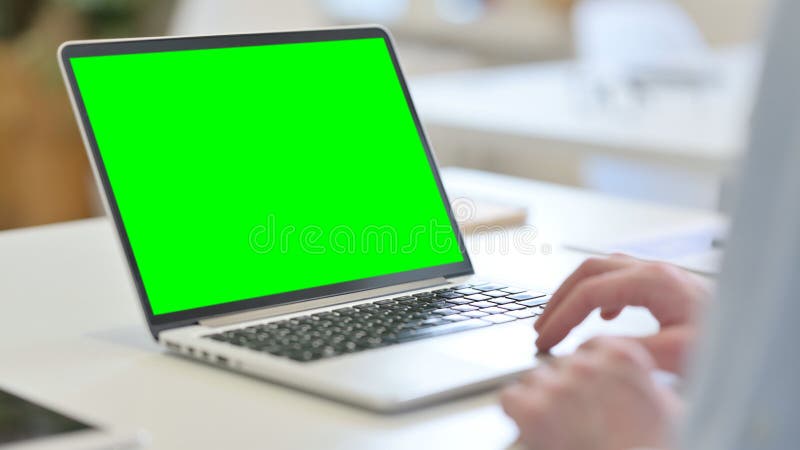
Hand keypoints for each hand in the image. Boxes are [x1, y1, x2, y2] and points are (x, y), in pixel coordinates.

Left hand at [501, 337, 680, 449]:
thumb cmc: (654, 447)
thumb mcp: (669, 409)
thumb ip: (648, 384)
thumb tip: (641, 383)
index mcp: (621, 357)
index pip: (590, 348)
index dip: (589, 373)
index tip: (590, 391)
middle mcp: (586, 365)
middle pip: (560, 365)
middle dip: (565, 388)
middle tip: (577, 417)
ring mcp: (557, 386)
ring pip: (533, 380)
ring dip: (541, 399)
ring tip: (559, 426)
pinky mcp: (533, 408)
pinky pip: (510, 397)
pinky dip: (516, 412)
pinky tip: (534, 427)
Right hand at [534, 255, 709, 373]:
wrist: (755, 335)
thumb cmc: (724, 344)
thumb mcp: (676, 351)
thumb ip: (628, 347)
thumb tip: (587, 346)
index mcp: (654, 280)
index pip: (590, 291)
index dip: (561, 316)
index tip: (545, 339)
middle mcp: (654, 270)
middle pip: (589, 269)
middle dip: (560, 298)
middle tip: (542, 326)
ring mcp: (659, 275)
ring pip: (602, 271)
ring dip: (577, 294)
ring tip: (561, 320)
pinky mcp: (664, 286)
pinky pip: (619, 280)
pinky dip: (600, 296)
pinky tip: (603, 317)